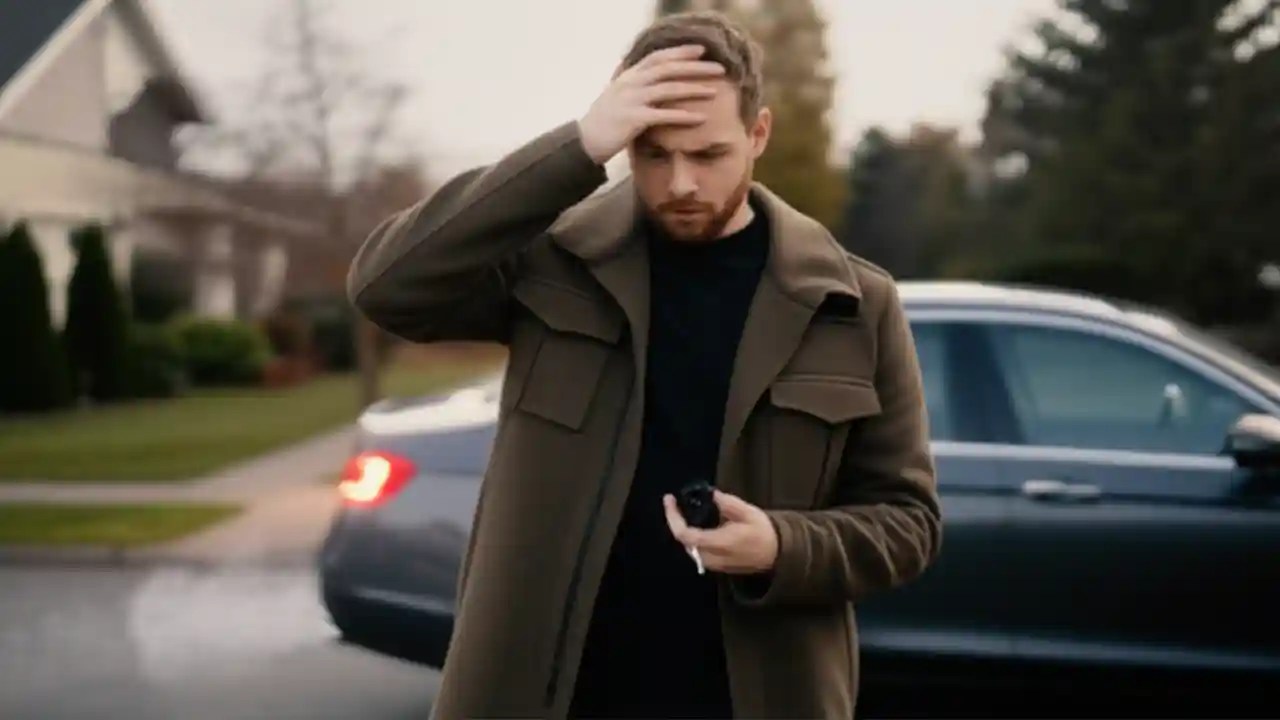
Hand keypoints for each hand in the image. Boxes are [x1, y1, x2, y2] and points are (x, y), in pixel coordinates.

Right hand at [577, 44, 725, 164]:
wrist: (585, 140)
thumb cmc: (604, 121)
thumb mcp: (617, 95)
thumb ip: (634, 85)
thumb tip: (651, 79)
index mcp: (629, 76)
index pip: (658, 57)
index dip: (680, 52)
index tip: (701, 50)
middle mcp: (631, 83)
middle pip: (668, 69)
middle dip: (695, 67)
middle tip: (718, 68)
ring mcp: (631, 100)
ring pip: (668, 89)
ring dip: (693, 89)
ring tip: (714, 91)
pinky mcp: (633, 119)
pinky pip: (664, 115)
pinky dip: (683, 116)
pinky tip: (700, 118)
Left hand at [663, 489, 778, 574]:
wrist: (777, 554)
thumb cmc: (763, 532)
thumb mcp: (747, 512)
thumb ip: (727, 503)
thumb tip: (710, 495)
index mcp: (719, 543)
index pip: (685, 534)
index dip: (673, 517)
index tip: (669, 499)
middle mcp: (712, 558)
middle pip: (684, 541)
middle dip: (676, 521)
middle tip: (674, 503)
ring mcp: (714, 565)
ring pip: (689, 547)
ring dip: (684, 529)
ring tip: (682, 511)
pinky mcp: (716, 567)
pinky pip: (697, 551)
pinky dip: (692, 537)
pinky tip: (696, 525)